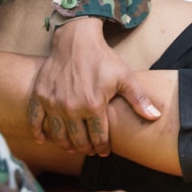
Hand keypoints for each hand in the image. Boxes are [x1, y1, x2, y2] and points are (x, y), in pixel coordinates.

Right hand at [29, 16, 157, 155]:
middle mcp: (71, 108)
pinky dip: (38, 132)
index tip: (104, 151)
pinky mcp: (40, 96)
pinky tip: (42, 139)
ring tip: (72, 147)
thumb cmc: (102, 59)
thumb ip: (139, 100)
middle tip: (89, 150)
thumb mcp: (125, 77)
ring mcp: (53, 103)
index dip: (102, 148)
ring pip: (58, 135)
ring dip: (65, 145)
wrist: (77, 40)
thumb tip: (155, 116)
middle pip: (78, 140)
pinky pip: (35, 120)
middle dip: (86, 148)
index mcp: (93, 106)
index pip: (98, 138)